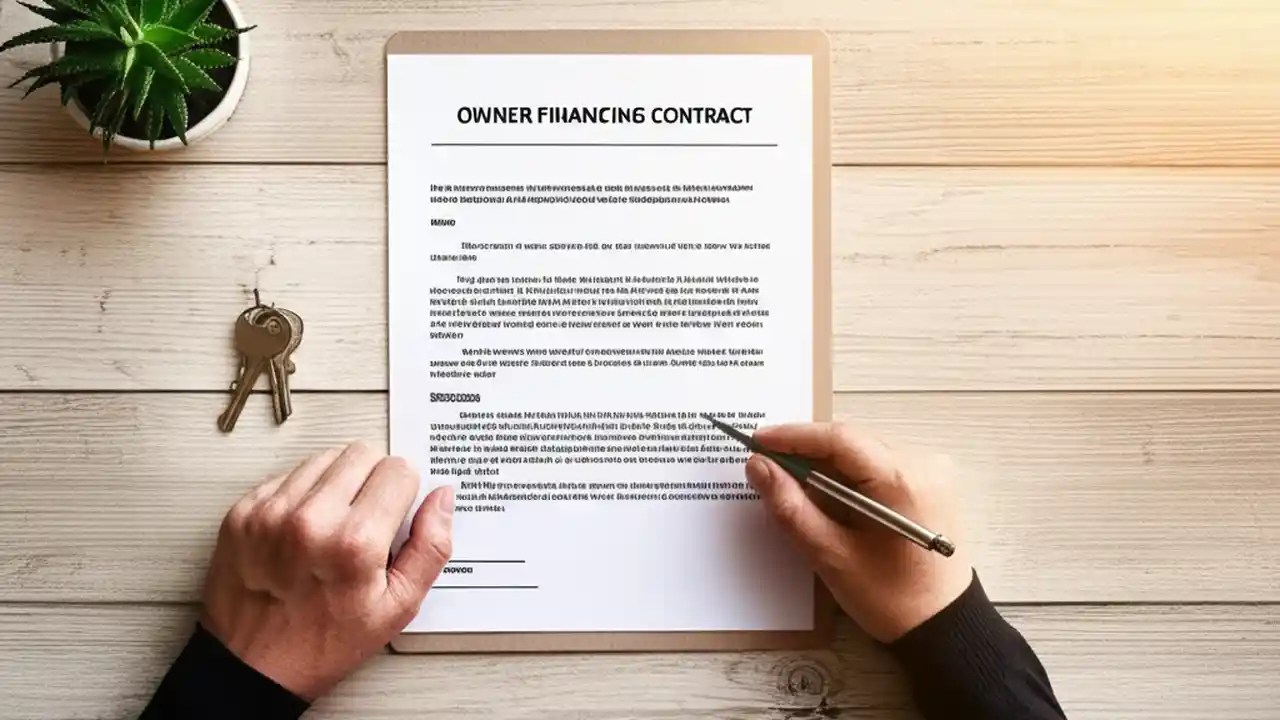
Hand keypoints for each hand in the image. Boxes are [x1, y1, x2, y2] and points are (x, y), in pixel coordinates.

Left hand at [200, 441, 453, 699]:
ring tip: (336, 521)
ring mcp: (269, 512)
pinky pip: (288, 475)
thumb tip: (442, 498)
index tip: (396, 513)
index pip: (398, 470)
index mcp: (354, 543)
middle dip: (375, 478)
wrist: (250, 666)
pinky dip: (303, 492)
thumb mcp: (397, 608)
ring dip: (338, 480)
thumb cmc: (323, 642)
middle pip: (362, 452)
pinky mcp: (242, 512)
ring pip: (325, 456)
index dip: (405, 491)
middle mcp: (309, 519)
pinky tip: (306, 527)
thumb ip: (431, 547)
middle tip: (369, 515)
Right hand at [744, 423, 972, 642]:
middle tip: (768, 464)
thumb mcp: (833, 556)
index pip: (840, 439)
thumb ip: (792, 508)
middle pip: (852, 441)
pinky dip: (850, 473)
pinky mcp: (932, 482)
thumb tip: (759, 467)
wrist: (944, 625)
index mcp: (903, 481)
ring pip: (864, 450)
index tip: (758, 440)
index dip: (794, 436)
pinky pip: (880, 463)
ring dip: (828, 463)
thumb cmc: (893, 599)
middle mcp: (924, 465)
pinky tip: (829, 493)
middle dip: (807, 450)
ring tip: (794, 482)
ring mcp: (932, 471)